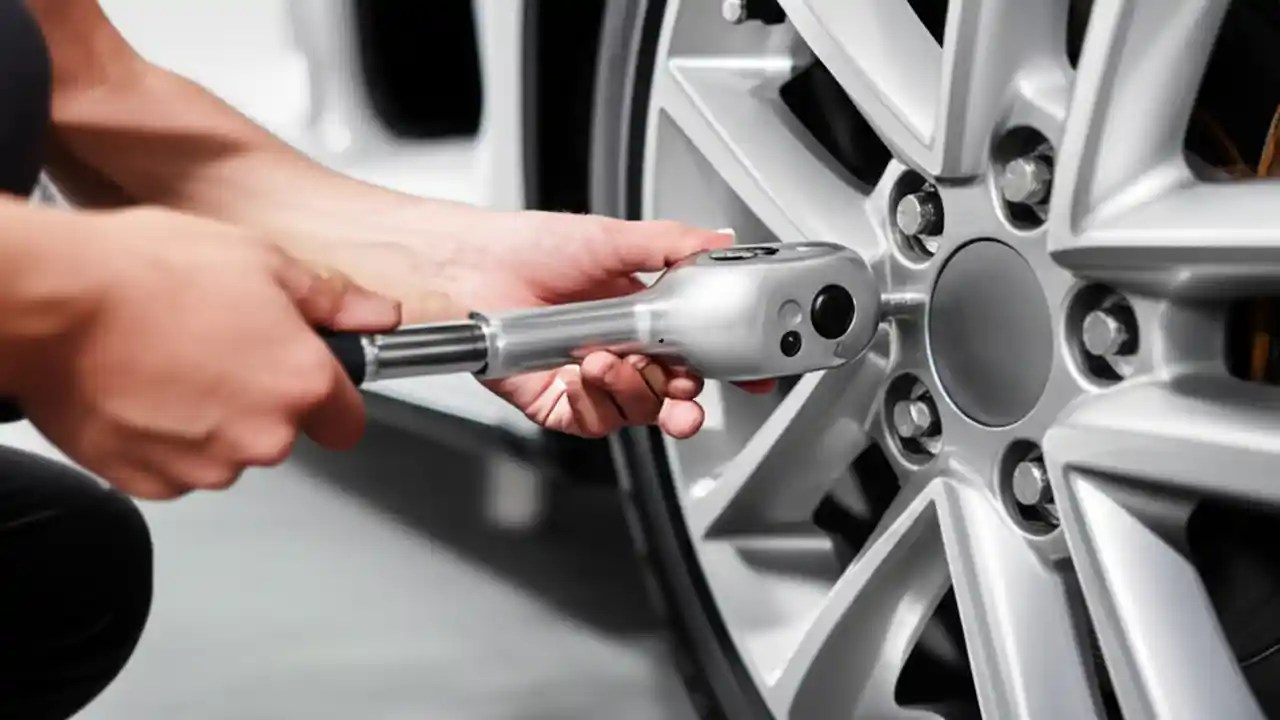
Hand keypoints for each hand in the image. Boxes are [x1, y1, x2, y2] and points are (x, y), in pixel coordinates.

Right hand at [5, 208, 399, 498]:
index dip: (330, 397)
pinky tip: (141, 389)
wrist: (49, 303)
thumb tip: (376, 313)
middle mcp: (261, 436)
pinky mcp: (149, 481)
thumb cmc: (144, 274)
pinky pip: (173, 466)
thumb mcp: (261, 260)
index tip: (311, 380)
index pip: (348, 420)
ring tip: (169, 361)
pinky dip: (162, 437)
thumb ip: (331, 300)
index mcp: (300, 383)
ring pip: (225, 451)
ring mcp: (204, 466)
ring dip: (208, 418)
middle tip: (217, 345)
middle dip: (259, 398)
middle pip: (281, 433)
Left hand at [286, 209, 774, 438]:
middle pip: (674, 393)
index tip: (751, 376)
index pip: (697, 348)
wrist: (464, 270)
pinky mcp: (558, 401)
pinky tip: (582, 374)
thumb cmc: (522, 245)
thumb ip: (673, 245)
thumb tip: (720, 243)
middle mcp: (619, 348)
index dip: (726, 366)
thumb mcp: (611, 237)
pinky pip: (593, 421)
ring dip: (634, 392)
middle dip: (688, 402)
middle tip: (688, 396)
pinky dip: (595, 402)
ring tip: (611, 361)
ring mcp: (589, 378)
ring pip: (638, 410)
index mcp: (640, 311)